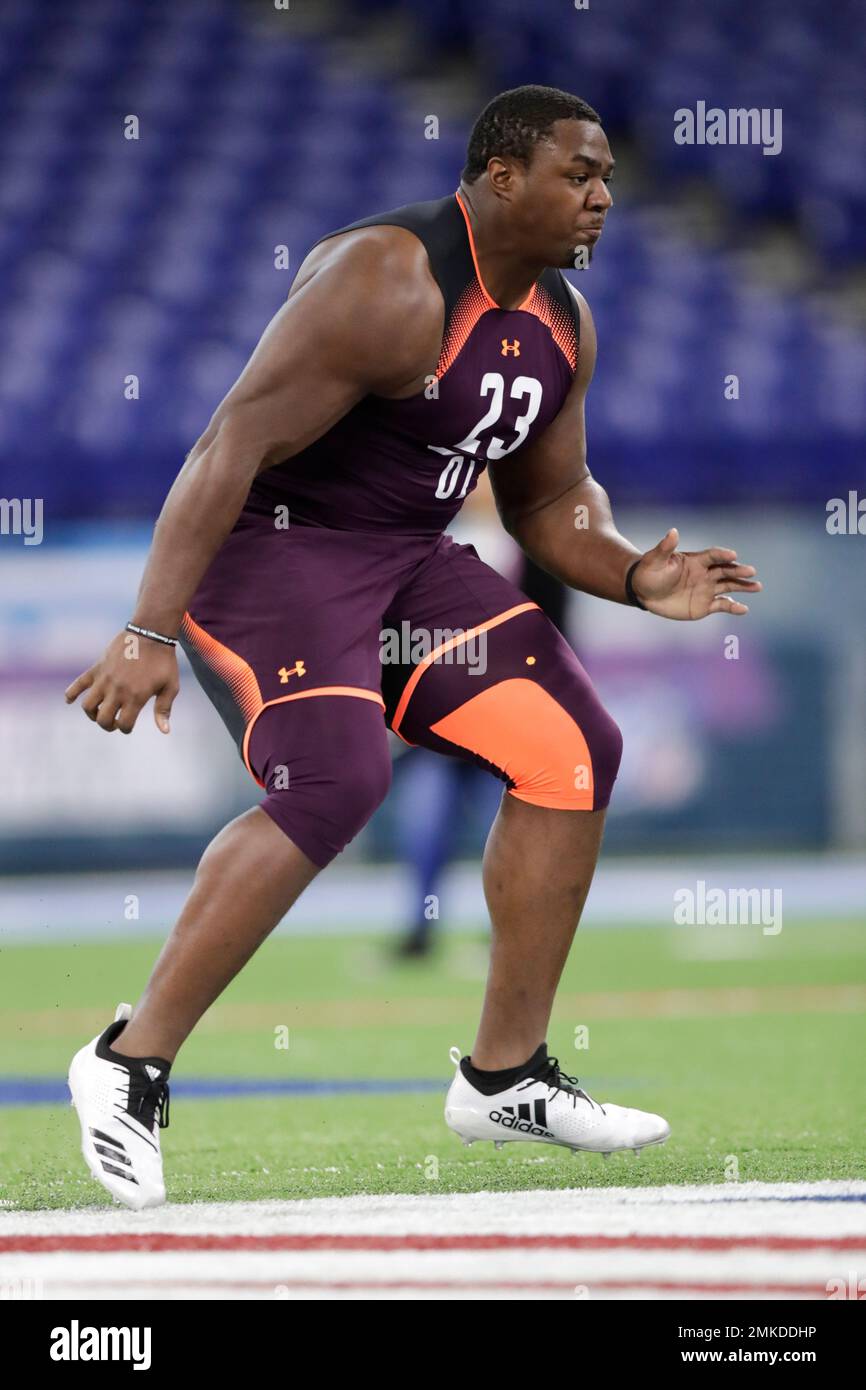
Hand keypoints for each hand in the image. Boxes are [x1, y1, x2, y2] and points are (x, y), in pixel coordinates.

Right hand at [64, 630, 178, 733]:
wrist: (150, 633)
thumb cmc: (163, 661)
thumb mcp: (170, 686)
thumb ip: (163, 709)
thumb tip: (164, 731)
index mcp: (135, 697)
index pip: (123, 724)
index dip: (125, 729)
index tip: (128, 725)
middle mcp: (117, 690)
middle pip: (103, 719)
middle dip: (108, 726)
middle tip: (114, 722)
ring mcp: (104, 679)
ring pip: (88, 705)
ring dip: (91, 713)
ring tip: (99, 712)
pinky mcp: (97, 668)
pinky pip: (78, 683)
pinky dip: (70, 693)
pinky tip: (69, 701)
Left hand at [631, 528, 761, 620]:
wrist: (644, 592)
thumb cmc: (649, 572)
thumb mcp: (654, 559)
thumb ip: (665, 547)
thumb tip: (673, 531)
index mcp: (696, 560)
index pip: (713, 556)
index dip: (722, 555)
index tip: (733, 555)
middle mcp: (706, 573)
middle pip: (726, 570)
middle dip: (738, 571)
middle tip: (751, 571)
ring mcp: (707, 589)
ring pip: (729, 586)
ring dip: (743, 586)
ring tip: (757, 586)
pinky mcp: (705, 605)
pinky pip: (722, 605)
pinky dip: (733, 607)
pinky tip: (744, 609)